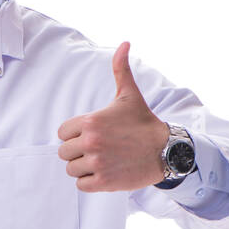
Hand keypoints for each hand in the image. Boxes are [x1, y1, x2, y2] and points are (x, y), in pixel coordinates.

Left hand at [57, 42, 168, 192]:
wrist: (165, 150)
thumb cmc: (144, 122)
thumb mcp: (129, 95)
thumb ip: (120, 69)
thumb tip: (124, 43)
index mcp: (91, 122)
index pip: (62, 133)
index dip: (75, 135)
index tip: (92, 135)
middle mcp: (91, 142)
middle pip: (64, 153)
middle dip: (78, 152)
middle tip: (98, 150)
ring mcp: (97, 163)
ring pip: (71, 169)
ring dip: (83, 167)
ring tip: (102, 161)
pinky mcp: (104, 181)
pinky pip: (81, 185)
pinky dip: (89, 181)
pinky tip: (104, 173)